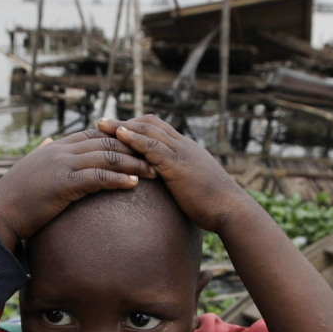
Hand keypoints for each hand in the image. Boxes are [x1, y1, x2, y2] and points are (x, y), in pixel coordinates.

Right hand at [0, 129, 156, 249]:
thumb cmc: (15, 196)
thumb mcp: (30, 166)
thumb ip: (42, 151)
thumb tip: (48, 141)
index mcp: (56, 147)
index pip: (94, 134)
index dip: (119, 139)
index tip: (139, 148)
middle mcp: (61, 150)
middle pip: (106, 142)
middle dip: (134, 150)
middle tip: (155, 159)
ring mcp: (62, 165)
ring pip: (106, 157)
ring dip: (133, 164)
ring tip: (152, 173)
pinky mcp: (63, 183)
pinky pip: (97, 178)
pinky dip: (118, 179)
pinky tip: (133, 184)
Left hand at [97, 115, 244, 233]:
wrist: (231, 209)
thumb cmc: (213, 203)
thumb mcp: (193, 186)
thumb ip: (180, 181)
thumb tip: (168, 189)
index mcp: (185, 150)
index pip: (158, 128)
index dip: (136, 126)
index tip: (117, 127)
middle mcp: (182, 146)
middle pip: (150, 124)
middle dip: (124, 122)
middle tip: (102, 123)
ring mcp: (180, 153)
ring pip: (149, 131)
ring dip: (123, 126)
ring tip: (102, 125)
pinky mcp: (177, 166)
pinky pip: (152, 147)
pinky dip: (134, 139)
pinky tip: (119, 136)